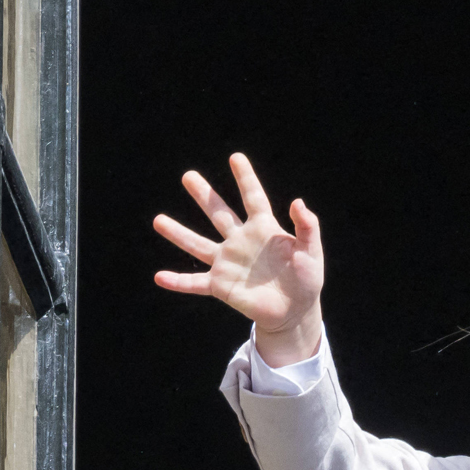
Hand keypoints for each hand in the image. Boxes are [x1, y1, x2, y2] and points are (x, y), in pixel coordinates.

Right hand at [154, 153, 323, 366]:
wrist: (295, 311)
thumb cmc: (307, 279)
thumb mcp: (311, 251)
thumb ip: (307, 227)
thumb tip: (298, 201)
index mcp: (263, 229)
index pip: (253, 198)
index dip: (245, 178)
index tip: (236, 158)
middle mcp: (241, 241)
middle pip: (219, 214)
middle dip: (204, 195)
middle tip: (188, 176)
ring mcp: (228, 263)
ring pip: (198, 245)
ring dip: (178, 233)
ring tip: (158, 220)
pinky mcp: (221, 286)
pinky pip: (195, 283)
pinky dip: (177, 282)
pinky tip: (159, 277)